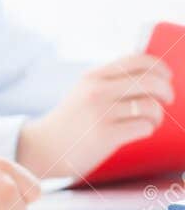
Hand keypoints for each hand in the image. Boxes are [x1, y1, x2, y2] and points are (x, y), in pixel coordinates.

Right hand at [16, 54, 172, 177]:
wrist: (42, 148)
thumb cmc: (70, 122)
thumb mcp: (83, 92)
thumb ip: (109, 81)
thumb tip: (150, 75)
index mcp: (93, 76)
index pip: (138, 60)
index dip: (160, 67)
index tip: (165, 77)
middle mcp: (97, 91)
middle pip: (151, 82)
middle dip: (167, 91)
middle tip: (166, 100)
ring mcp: (101, 113)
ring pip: (151, 106)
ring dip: (157, 115)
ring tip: (149, 121)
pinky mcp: (106, 135)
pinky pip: (144, 127)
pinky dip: (148, 129)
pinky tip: (139, 131)